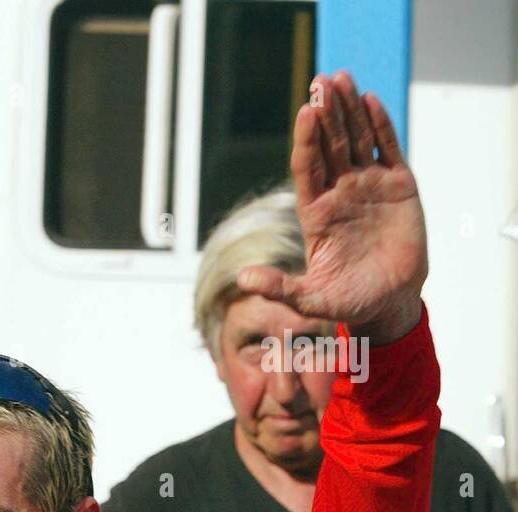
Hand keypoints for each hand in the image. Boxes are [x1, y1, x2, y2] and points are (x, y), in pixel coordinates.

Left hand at [238, 71, 427, 345]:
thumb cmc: (348, 302)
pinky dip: (380, 125)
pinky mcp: (398, 186)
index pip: (307, 168)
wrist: (390, 303)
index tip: (306, 112)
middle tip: (321, 81)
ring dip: (349, 110)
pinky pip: (387, 149)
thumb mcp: (310, 300)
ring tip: (341, 79)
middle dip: (325, 114)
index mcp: (316, 212)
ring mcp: (368, 186)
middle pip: (330, 145)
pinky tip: (370, 101)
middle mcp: (339, 193)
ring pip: (356, 139)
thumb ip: (279, 287)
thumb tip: (242, 280)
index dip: (307, 141)